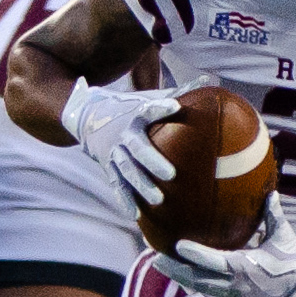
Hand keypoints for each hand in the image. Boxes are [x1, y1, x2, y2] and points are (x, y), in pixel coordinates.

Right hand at [60, 77, 194, 211]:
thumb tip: (208, 81)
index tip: (175, 107)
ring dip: (141, 186)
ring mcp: (114, 153)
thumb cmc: (128, 107)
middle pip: (139, 150)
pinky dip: (124, 200)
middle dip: (153, 162)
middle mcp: (123, 135)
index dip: (160, 107)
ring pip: (127, 172)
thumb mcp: (147, 97)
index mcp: (135, 115)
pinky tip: (135, 215)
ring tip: (158, 200)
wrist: (87, 115)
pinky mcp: (108, 167)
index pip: (149, 109)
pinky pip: (117, 185)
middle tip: (171, 174)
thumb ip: (176, 93)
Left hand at [154, 193, 295, 296]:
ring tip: (159, 263)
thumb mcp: (283, 233)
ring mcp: (235, 296)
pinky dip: (191, 282)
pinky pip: (207, 292)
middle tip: (154, 256)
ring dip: (179, 276)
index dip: (197, 255)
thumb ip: (273, 213)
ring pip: (200, 288)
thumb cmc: (293, 254)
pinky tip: (176, 271)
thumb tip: (270, 190)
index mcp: (250, 268)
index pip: (217, 262)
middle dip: (176, 269)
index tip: (177, 245)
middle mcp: (239, 286)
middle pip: (200, 280)